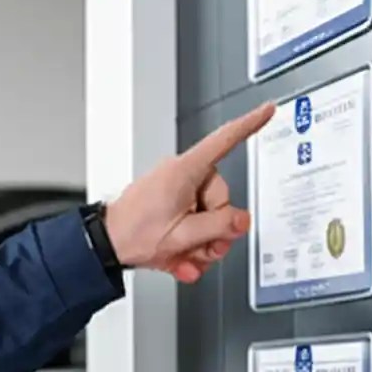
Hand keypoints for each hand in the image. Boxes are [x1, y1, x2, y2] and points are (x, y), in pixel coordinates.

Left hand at [103, 102, 274, 283]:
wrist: (105, 245)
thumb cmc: (132, 233)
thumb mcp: (183, 235)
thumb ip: (218, 226)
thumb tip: (240, 220)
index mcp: (185, 171)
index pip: (223, 141)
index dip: (248, 125)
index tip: (267, 111)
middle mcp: (181, 176)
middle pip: (220, 199)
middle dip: (214, 230)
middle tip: (200, 247)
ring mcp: (175, 191)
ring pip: (208, 217)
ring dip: (201, 243)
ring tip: (184, 255)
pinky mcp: (170, 206)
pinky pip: (193, 224)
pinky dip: (190, 247)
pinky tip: (179, 260)